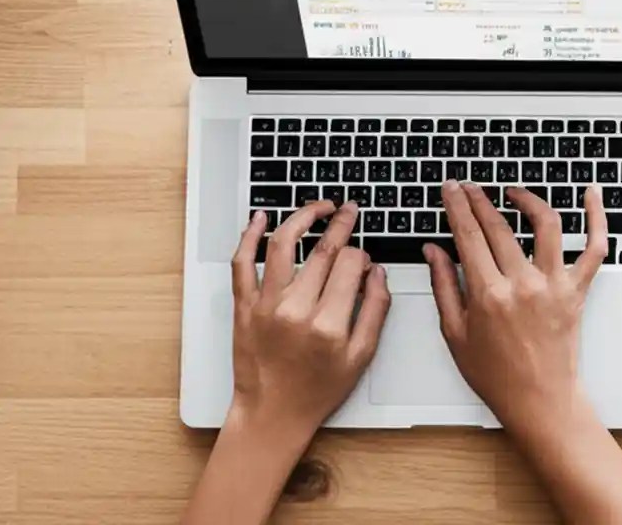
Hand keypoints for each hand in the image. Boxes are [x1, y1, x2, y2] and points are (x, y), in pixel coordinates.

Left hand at [230, 200, 391, 437]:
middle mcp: (296, 310)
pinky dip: (249, 236)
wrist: (272, 414)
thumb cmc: (317, 390)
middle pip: (323, 250)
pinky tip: (261, 218)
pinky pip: (242, 263)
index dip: (362, 255)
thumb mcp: (361, 357)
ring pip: (284, 244)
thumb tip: (378, 273)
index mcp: (329, 323)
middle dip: (341, 224)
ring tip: (318, 207)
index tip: (364, 259)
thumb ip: (376, 311)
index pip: (350, 265)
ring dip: (303, 216)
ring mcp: (266, 306)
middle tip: (349, 211)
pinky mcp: (244, 307)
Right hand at [425, 180, 607, 427]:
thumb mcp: (455, 333)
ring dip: (528, 200)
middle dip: (480, 199)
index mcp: (488, 295)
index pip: (468, 235)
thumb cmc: (497, 375)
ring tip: (513, 192)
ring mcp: (553, 285)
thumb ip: (443, 286)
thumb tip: (432, 250)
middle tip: (470, 187)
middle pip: (499, 226)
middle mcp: (522, 285)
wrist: (540, 400)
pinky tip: (591, 195)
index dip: (457, 206)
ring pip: (545, 225)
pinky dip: (597, 219)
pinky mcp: (577, 290)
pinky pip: (594, 248)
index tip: (451, 189)